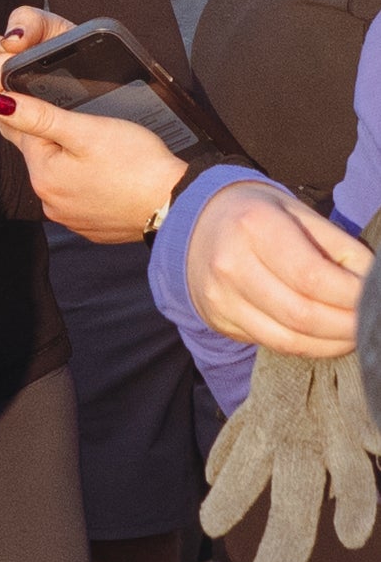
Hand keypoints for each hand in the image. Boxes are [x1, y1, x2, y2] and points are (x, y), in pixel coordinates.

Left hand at [0, 7, 184, 240]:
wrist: (178, 206)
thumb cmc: (136, 165)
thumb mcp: (85, 130)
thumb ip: (39, 116)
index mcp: (42, 177)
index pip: (28, 135)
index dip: (46, 115)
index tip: (69, 111)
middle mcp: (50, 203)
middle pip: (45, 156)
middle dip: (62, 140)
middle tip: (98, 133)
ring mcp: (72, 219)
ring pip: (64, 177)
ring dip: (76, 162)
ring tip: (108, 154)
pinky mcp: (94, 227)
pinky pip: (83, 197)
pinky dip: (92, 184)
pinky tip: (113, 176)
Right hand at [189, 183, 370, 356]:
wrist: (198, 222)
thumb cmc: (260, 216)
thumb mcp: (301, 214)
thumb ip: (340, 248)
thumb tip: (372, 286)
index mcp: (254, 226)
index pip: (312, 276)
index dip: (352, 295)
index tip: (374, 297)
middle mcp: (230, 263)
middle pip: (301, 314)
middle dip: (348, 325)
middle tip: (371, 321)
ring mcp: (220, 296)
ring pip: (288, 338)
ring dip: (332, 342)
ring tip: (354, 332)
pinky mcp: (219, 319)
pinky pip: (273, 344)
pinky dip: (309, 347)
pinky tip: (327, 337)